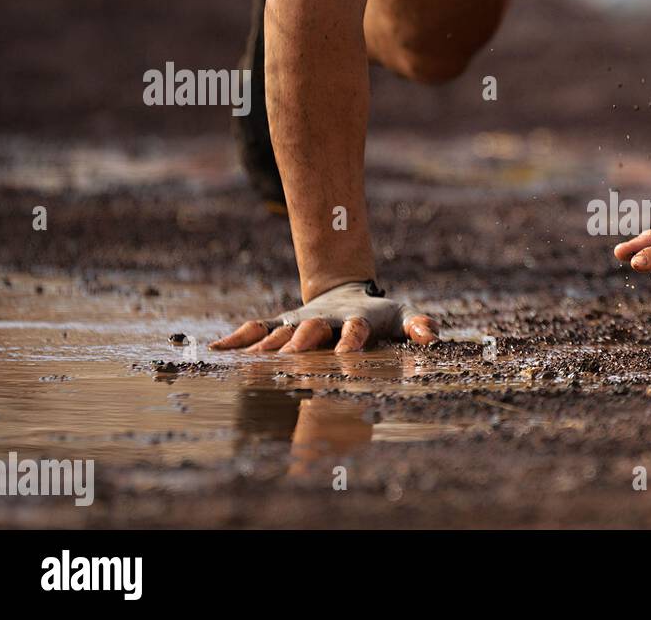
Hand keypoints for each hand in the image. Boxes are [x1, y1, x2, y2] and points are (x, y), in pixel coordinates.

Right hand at [208, 281, 438, 352]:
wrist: (348, 292)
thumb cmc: (380, 314)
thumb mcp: (402, 316)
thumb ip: (418, 325)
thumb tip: (432, 337)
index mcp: (356, 320)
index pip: (355, 329)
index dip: (352, 338)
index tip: (348, 351)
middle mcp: (324, 320)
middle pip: (312, 328)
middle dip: (303, 341)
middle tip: (294, 354)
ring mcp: (300, 322)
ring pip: (281, 331)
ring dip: (268, 344)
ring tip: (252, 358)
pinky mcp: (282, 325)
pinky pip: (258, 328)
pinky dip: (239, 337)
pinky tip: (217, 348)